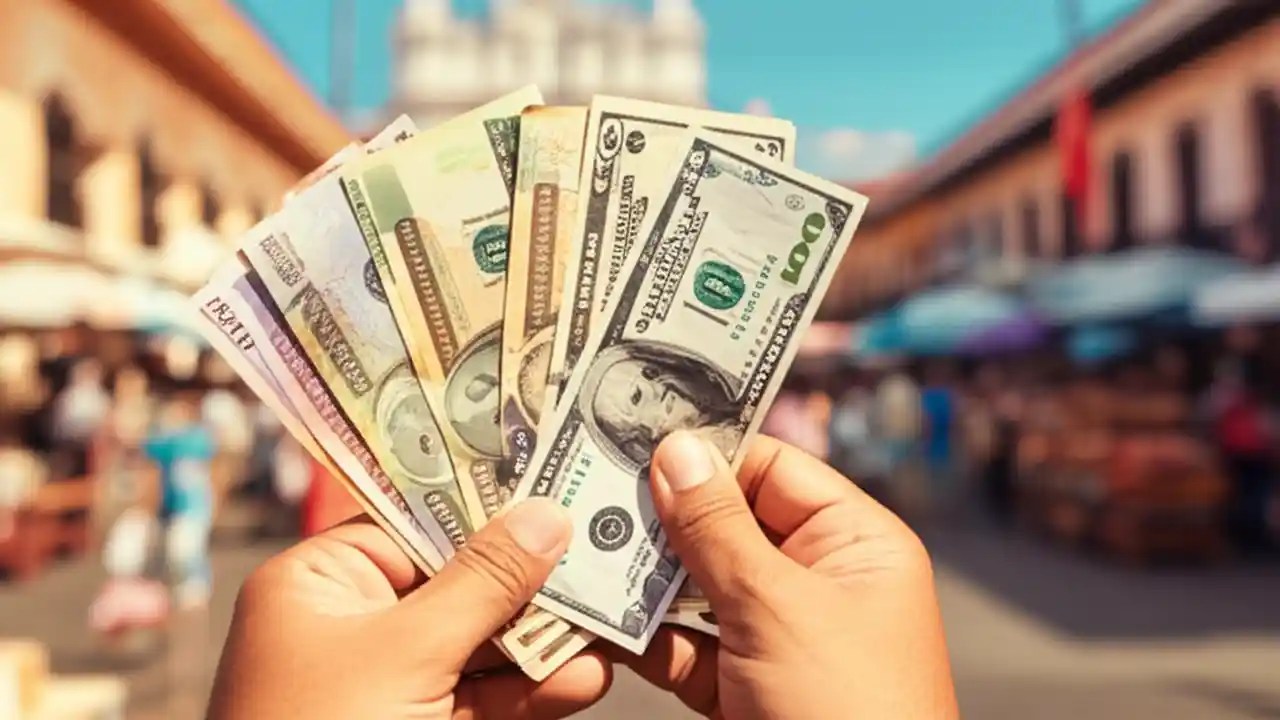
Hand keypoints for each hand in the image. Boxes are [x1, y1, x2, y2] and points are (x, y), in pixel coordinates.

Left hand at [209, 499, 611, 719]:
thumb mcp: (406, 653)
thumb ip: (482, 583)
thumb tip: (545, 516)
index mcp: (319, 585)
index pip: (414, 523)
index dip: (487, 508)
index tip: (558, 487)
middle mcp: (351, 625)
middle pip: (457, 582)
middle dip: (531, 582)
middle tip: (602, 560)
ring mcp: (387, 683)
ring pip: (478, 646)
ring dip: (545, 641)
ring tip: (610, 627)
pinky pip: (481, 699)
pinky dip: (530, 692)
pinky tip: (583, 680)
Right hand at [620, 432, 956, 718]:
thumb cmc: (850, 709)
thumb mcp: (779, 606)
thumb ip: (719, 529)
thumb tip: (677, 451)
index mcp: (853, 544)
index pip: (773, 469)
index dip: (709, 450)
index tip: (636, 431)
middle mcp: (817, 580)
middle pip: (727, 524)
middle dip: (662, 515)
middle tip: (590, 487)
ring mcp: (777, 636)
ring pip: (698, 586)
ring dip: (643, 577)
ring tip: (582, 548)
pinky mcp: (743, 686)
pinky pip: (686, 645)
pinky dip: (645, 636)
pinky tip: (596, 618)